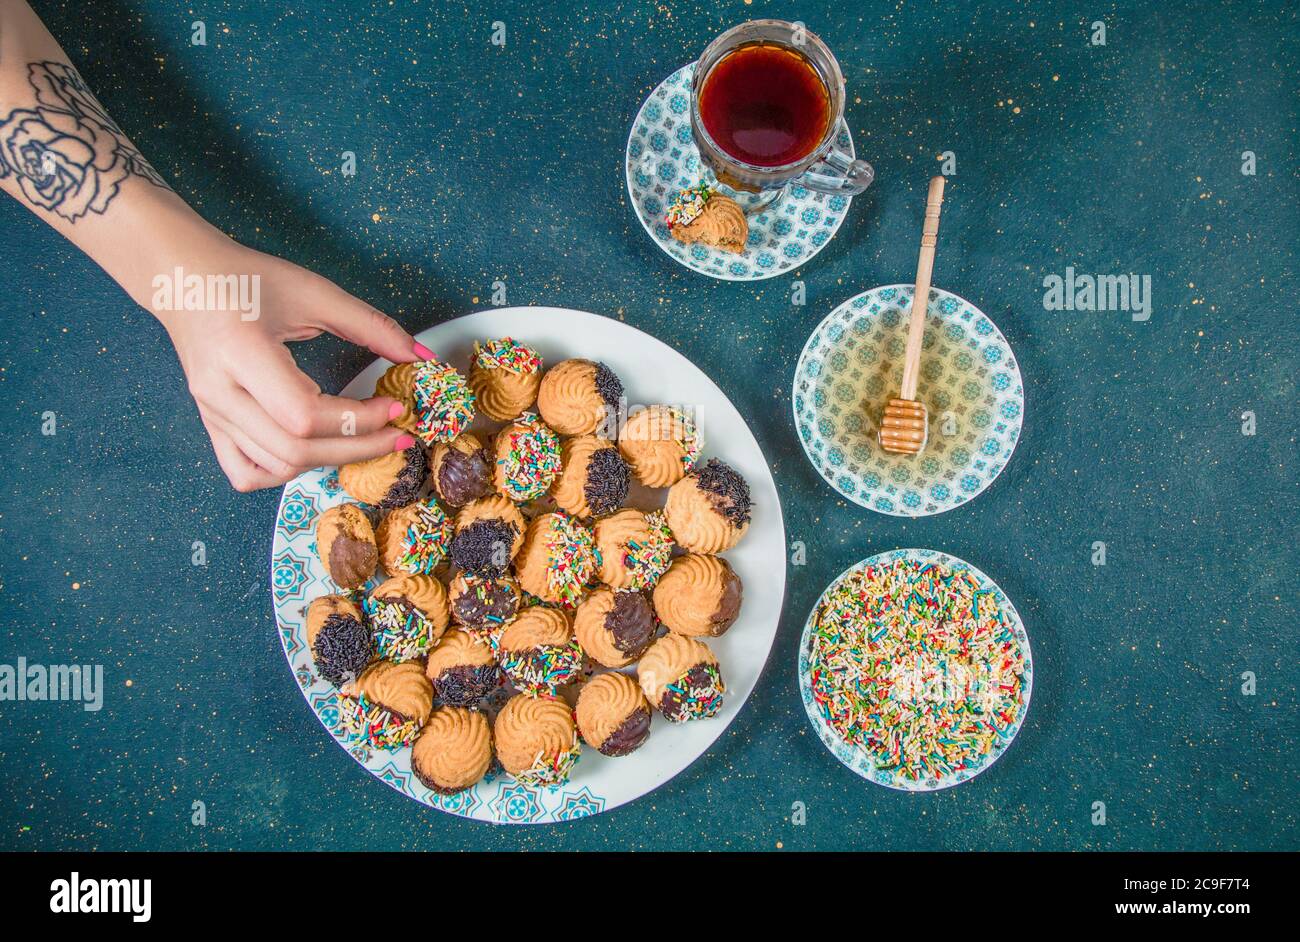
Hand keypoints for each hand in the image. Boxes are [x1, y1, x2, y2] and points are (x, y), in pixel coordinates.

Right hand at [155, 237, 428, 491]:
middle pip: (294, 451)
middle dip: (356, 448)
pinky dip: (284, 472)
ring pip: (275, 467)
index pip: (304, 415)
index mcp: (241, 353)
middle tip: (396, 435)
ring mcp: (211, 414)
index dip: (358, 420)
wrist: (184, 279)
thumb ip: (371, 326)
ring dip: (327, 460)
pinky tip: (312, 450)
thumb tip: (420, 357)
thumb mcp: (313, 292)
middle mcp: (220, 393)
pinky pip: (247, 473)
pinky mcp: (211, 424)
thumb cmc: (246, 279)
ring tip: (361, 439)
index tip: (395, 406)